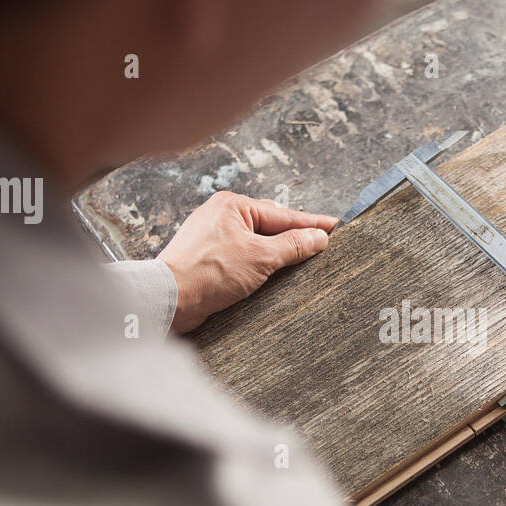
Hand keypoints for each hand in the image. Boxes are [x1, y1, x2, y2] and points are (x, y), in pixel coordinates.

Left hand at [157, 191, 338, 333]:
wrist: (169, 299)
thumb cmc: (208, 273)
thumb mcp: (260, 257)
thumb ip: (292, 246)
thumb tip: (318, 237)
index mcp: (233, 205)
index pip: (284, 215)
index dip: (312, 223)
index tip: (336, 226)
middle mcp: (221, 216)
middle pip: (270, 226)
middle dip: (294, 237)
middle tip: (322, 246)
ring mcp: (212, 237)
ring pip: (256, 243)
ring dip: (276, 254)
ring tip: (301, 262)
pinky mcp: (207, 259)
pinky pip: (242, 257)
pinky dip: (259, 264)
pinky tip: (271, 275)